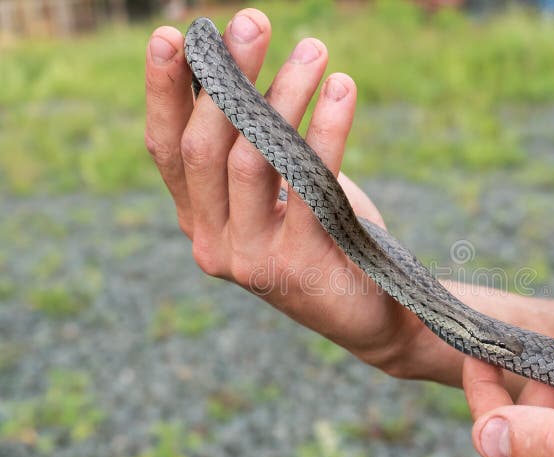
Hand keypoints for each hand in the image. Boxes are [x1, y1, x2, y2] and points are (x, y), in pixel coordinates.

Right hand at [144, 8, 424, 370]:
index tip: (172, 36)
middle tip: (255, 21)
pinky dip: (327, 130)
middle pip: (206, 146)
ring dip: (283, 96)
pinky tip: (343, 90)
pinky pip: (309, 184)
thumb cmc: (325, 239)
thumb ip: (253, 148)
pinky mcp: (298, 265)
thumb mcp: (279, 192)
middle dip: (228, 78)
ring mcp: (251, 259)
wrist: (370, 313)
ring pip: (253, 159)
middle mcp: (212, 242)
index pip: (167, 149)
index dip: (164, 92)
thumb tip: (238, 72)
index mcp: (199, 220)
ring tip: (315, 50)